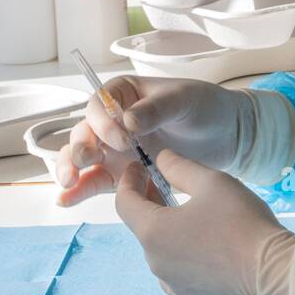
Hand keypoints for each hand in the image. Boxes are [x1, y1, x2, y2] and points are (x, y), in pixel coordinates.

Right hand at [56, 76, 251, 205]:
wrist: (227, 135)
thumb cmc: (205, 107)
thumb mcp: (184, 100)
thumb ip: (156, 109)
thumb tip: (128, 122)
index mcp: (123, 95)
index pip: (99, 107)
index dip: (103, 123)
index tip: (123, 140)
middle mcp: (112, 122)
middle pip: (83, 133)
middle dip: (78, 148)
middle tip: (86, 160)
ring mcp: (115, 150)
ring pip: (83, 159)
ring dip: (71, 169)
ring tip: (68, 183)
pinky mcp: (123, 175)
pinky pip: (96, 182)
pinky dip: (81, 190)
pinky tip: (66, 200)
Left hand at [116, 149, 288, 294]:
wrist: (272, 270)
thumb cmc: (241, 221)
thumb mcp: (211, 182)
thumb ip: (179, 167)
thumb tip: (161, 159)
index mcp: (153, 231)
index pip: (124, 202)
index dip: (129, 180)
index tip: (139, 167)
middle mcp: (155, 261)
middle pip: (143, 225)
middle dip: (151, 202)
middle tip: (166, 183)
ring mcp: (171, 283)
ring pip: (160, 249)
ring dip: (168, 228)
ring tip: (190, 213)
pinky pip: (176, 270)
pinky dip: (182, 253)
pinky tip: (202, 243)